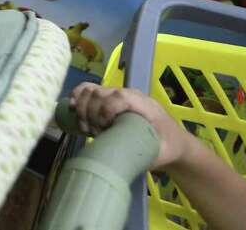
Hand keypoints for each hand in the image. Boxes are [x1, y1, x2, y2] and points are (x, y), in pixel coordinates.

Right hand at [69, 83, 192, 169]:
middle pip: (99, 93)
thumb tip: (119, 155)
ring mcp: (118, 94)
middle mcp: (129, 94)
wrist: (174, 141)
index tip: (103, 130)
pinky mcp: (109, 98)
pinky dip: (77, 96)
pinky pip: (88, 90)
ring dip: (81, 108)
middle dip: (89, 114)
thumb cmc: (168, 147)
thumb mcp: (161, 153)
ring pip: (90, 90)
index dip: (104, 111)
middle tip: (93, 134)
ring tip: (86, 128)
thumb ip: (145, 153)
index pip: (118, 97)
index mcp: (143, 104)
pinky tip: (72, 108)